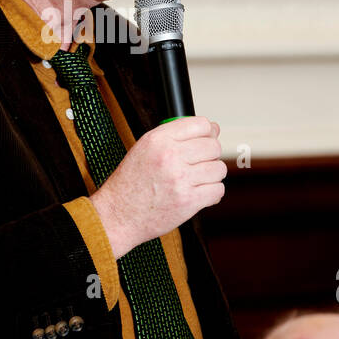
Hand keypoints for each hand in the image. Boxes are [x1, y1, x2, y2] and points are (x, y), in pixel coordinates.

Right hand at [89, 116, 225, 259]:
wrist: (119, 214)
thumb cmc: (131, 183)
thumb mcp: (145, 148)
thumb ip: (176, 135)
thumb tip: (212, 129)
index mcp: (159, 139)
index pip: (201, 124)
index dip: (208, 132)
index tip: (206, 139)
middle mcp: (170, 156)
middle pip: (213, 146)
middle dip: (210, 155)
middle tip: (199, 163)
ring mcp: (181, 179)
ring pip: (219, 168)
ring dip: (212, 175)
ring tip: (196, 180)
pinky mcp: (189, 201)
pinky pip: (218, 190)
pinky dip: (212, 193)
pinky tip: (198, 193)